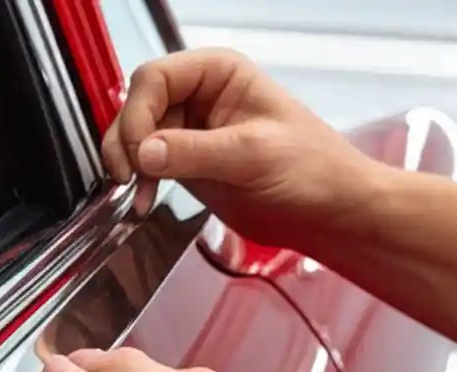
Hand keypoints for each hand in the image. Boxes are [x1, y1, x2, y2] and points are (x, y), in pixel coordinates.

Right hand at [105, 49, 386, 249]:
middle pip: (137, 106)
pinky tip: (143, 201)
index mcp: (218, 73)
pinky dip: (138, 182)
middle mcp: (198, 96)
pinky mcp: (185, 164)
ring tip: (136, 194)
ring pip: (136, 137)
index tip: (141, 152)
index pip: (154, 78)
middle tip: (129, 175)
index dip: (139, 113)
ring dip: (127, 164)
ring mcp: (189, 131)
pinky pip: (146, 165)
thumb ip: (194, 152)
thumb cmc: (311, 170)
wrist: (329, 213)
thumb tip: (144, 152)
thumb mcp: (252, 154)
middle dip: (127, 141)